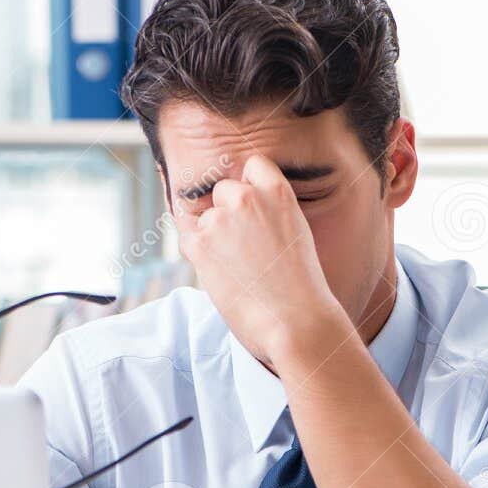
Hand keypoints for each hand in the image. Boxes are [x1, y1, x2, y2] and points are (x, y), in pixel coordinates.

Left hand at [174, 155, 350, 371]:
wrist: (296, 322)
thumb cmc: (301, 289)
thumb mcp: (296, 235)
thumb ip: (270, 215)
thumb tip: (241, 214)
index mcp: (279, 193)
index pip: (253, 165)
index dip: (248, 185)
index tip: (249, 205)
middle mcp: (247, 197)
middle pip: (223, 190)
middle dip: (226, 212)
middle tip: (243, 248)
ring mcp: (221, 219)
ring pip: (205, 217)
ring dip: (212, 237)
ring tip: (237, 269)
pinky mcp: (200, 243)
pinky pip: (187, 234)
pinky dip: (197, 250)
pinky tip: (217, 270)